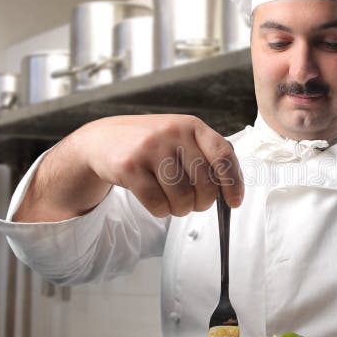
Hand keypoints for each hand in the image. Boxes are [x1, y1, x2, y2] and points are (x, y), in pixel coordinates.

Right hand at [14, 114, 243, 221]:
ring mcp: (150, 148)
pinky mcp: (130, 166)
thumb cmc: (151, 144)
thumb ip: (206, 157)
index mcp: (192, 125)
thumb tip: (231, 192)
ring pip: (182, 197)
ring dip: (181, 209)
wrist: (103, 140)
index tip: (234, 202)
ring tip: (175, 204)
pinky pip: (157, 203)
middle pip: (205, 183)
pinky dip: (162, 211)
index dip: (233, 182)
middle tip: (196, 204)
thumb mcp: (180, 138)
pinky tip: (158, 203)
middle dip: (204, 203)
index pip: (223, 155)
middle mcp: (173, 133)